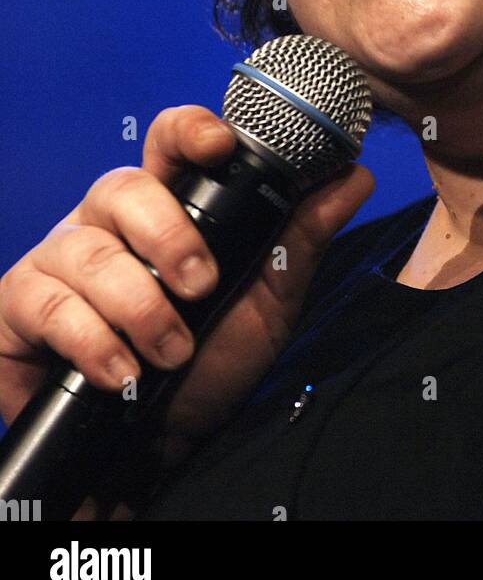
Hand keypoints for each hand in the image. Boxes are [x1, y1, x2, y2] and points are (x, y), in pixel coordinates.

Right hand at [0, 105, 374, 500]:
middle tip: (202, 286)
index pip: (169, 142)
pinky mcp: (21, 306)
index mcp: (166, 206)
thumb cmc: (207, 364)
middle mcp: (108, 222)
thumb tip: (354, 176)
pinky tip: (122, 373)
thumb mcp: (265, 303)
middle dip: (167, 233)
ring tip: (171, 351)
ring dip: (138, 304)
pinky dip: (92, 340)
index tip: (220, 143)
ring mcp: (60, 259)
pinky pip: (46, 302)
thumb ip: (301, 240)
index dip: (189, 130)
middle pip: (122, 185)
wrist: (154, 449)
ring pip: (87, 249)